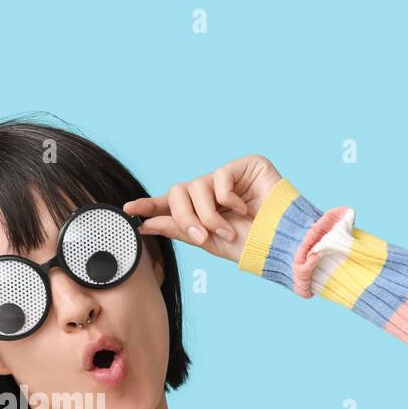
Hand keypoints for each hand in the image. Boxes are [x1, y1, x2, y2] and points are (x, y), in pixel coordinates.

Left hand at [122, 154, 282, 262]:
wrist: (281, 242)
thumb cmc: (250, 243)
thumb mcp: (208, 241)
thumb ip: (177, 229)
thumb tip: (146, 224)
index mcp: (200, 209)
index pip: (169, 204)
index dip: (148, 206)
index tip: (127, 210)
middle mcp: (211, 190)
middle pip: (178, 193)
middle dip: (185, 217)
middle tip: (200, 236)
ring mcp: (227, 176)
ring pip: (196, 187)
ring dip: (209, 214)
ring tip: (229, 228)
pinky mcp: (245, 165)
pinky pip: (219, 178)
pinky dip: (228, 199)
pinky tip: (245, 208)